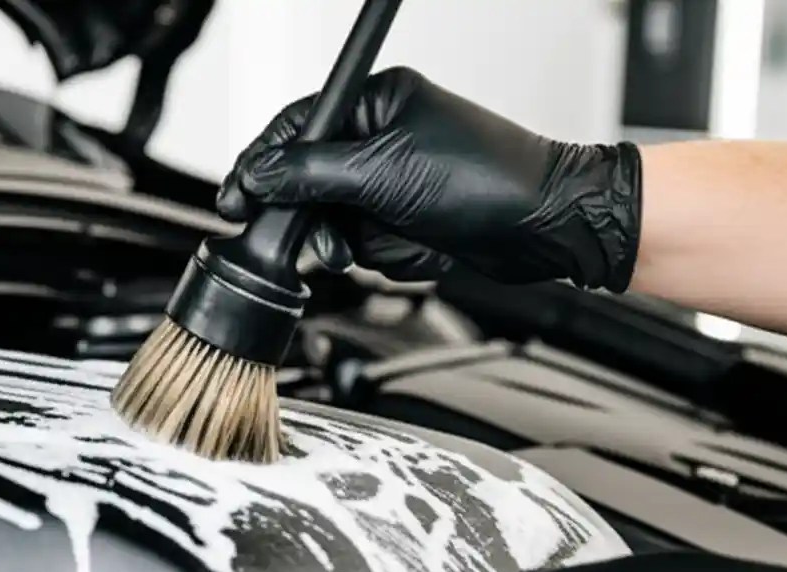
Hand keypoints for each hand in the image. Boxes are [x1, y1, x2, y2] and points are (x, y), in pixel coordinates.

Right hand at [216, 67, 642, 290]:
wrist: (549, 227)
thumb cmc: (489, 179)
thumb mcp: (381, 172)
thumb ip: (307, 174)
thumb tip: (257, 174)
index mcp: (376, 102)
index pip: (295, 129)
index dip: (261, 167)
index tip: (238, 199)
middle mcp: (382, 137)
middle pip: (310, 184)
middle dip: (324, 217)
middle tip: (331, 235)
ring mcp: (395, 181)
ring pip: (337, 223)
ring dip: (360, 241)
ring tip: (393, 238)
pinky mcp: (408, 218)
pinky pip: (368, 245)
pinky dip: (388, 255)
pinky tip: (418, 247)